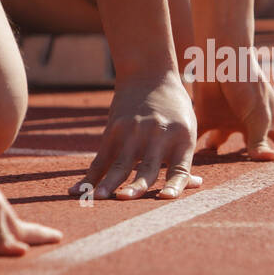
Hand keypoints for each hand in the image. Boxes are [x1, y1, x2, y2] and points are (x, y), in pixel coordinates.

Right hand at [70, 72, 201, 199]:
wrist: (149, 75)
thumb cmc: (174, 109)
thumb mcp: (187, 129)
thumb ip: (185, 158)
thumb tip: (196, 184)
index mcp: (181, 139)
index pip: (178, 168)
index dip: (173, 184)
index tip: (166, 198)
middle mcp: (157, 136)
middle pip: (146, 165)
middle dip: (136, 184)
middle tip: (125, 199)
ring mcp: (133, 132)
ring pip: (119, 163)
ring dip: (108, 182)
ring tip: (97, 197)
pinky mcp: (113, 131)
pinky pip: (100, 159)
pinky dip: (89, 177)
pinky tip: (77, 191)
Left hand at [194, 58, 273, 160]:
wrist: (220, 57)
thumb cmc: (247, 83)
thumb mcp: (258, 116)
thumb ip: (259, 140)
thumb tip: (267, 160)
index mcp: (266, 120)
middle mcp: (246, 120)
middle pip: (250, 140)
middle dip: (249, 152)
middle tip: (249, 167)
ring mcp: (226, 117)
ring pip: (221, 139)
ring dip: (217, 149)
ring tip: (213, 160)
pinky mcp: (206, 112)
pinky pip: (199, 131)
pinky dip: (193, 142)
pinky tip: (189, 154)